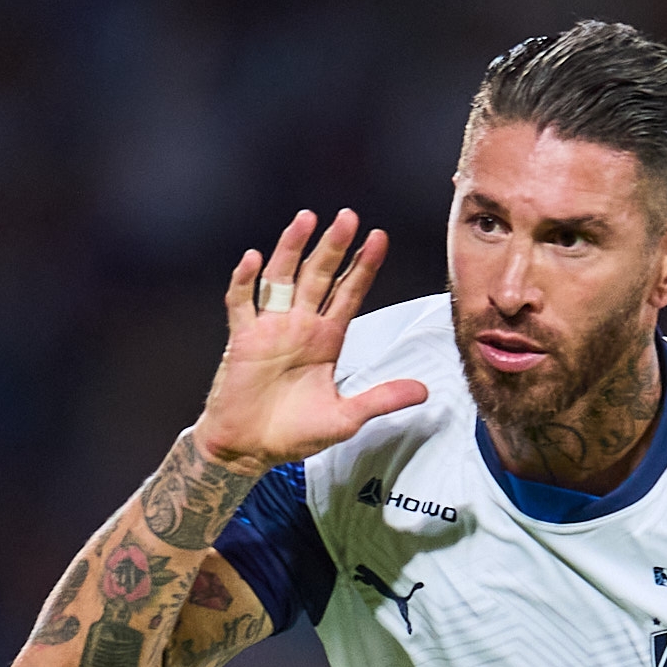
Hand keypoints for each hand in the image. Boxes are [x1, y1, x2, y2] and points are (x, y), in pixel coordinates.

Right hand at [193, 209, 428, 474]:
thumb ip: (381, 399)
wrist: (248, 450)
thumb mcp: (346, 418)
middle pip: (318, 275)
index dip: (363, 266)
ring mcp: (269, 329)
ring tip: (306, 219)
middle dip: (333, 246)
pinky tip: (254, 259)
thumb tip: (425, 391)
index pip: (349, 293)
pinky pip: (241, 303)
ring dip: (291, 249)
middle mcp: (300, 326)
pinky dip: (245, 280)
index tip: (379, 237)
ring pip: (281, 278)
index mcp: (326, 339)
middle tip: (348, 216)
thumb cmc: (293, 434)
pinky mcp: (242, 340)